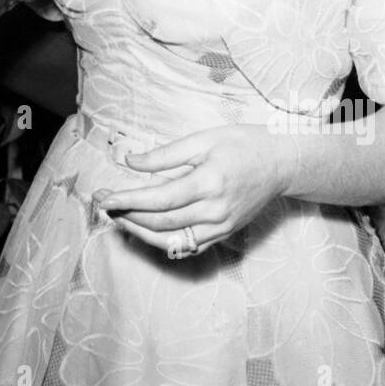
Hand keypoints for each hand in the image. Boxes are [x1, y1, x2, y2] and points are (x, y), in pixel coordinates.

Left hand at [93, 125, 291, 256]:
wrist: (282, 163)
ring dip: (139, 231)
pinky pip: (187, 246)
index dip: (128, 200)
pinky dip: (162, 241)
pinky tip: (144, 229)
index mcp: (209, 183)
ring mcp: (221, 227)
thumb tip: (130, 162)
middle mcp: (215, 211)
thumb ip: (165, 154)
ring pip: (171, 239)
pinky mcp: (224, 234)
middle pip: (160, 222)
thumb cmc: (243, 144)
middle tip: (101, 202)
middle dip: (126, 214)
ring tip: (116, 216)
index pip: (160, 199)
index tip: (104, 197)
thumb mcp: (203, 139)